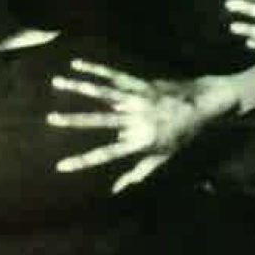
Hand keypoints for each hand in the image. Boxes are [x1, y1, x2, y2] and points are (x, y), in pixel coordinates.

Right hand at [46, 59, 207, 194]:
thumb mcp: (163, 158)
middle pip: (100, 120)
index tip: (60, 165)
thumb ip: (138, 173)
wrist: (204, 104)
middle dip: (74, 120)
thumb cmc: (183, 134)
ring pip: (105, 92)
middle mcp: (137, 119)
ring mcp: (139, 99)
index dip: (83, 160)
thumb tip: (115, 190)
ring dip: (80, 87)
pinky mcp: (143, 84)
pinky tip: (79, 65)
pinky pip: (117, 76)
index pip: (106, 154)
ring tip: (58, 81)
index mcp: (140, 141)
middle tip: (50, 118)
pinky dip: (98, 70)